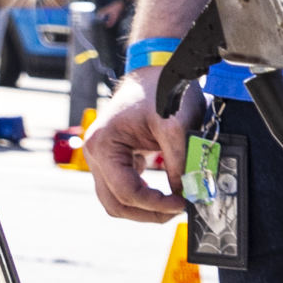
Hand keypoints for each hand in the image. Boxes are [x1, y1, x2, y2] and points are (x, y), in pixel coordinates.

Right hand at [83, 67, 193, 223]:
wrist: (156, 69)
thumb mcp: (176, 126)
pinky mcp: (114, 158)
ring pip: (116, 200)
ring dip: (143, 208)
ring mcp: (102, 157)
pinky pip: (123, 187)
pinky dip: (141, 196)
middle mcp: (95, 153)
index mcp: (103, 145)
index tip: (182, 204)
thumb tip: (188, 193)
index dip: (156, 204)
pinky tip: (164, 193)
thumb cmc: (162, 90)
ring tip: (173, 205)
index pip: (126, 192)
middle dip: (147, 213)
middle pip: (115, 203)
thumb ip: (180, 162)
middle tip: (178, 210)